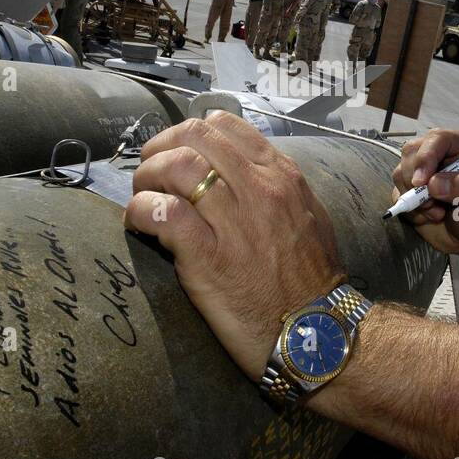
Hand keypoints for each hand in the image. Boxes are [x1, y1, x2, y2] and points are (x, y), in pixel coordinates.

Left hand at [125, 112, 344, 378]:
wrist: (318, 334)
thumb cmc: (312, 280)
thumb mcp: (308, 215)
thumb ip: (276, 188)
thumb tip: (238, 172)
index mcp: (281, 176)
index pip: (223, 125)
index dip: (188, 135)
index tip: (176, 155)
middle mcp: (259, 188)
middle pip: (193, 135)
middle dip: (160, 148)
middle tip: (151, 174)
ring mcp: (234, 221)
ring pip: (175, 165)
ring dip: (146, 178)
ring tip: (144, 199)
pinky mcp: (208, 257)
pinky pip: (163, 212)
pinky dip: (141, 211)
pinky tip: (140, 224)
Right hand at [391, 129, 458, 255]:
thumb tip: (434, 183)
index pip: (438, 138)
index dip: (426, 156)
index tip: (422, 182)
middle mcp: (438, 154)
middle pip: (411, 151)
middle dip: (415, 180)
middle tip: (429, 203)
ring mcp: (420, 170)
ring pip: (400, 173)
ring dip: (414, 199)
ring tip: (437, 213)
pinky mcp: (408, 188)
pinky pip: (397, 194)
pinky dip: (411, 210)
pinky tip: (429, 217)